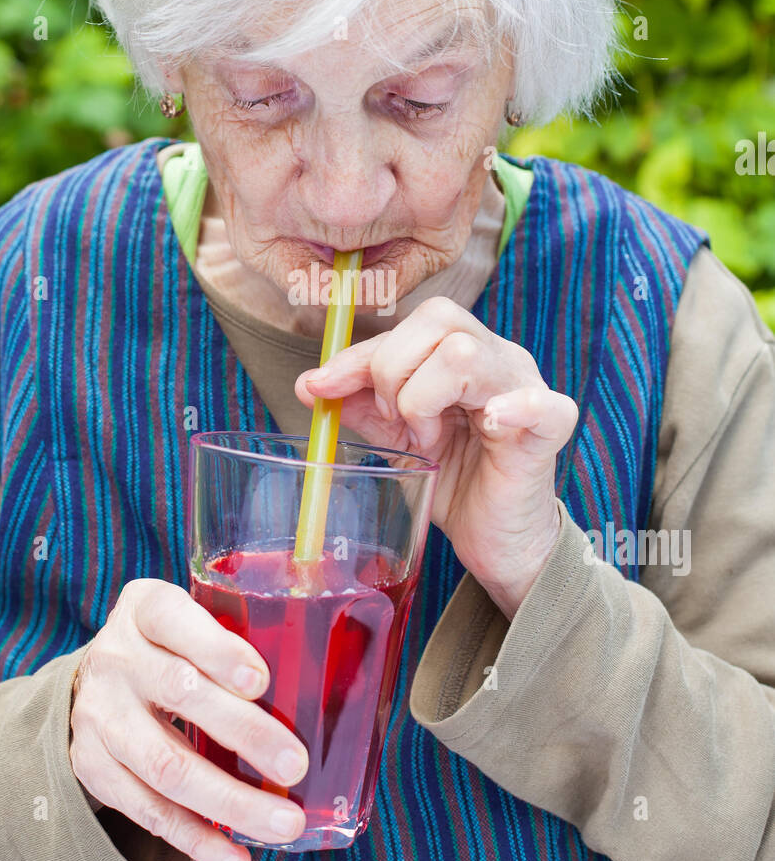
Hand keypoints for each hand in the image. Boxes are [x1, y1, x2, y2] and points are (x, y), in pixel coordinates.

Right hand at [69, 578, 308, 860]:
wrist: (96, 679)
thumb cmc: (171, 646)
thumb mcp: (191, 621)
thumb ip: (236, 638)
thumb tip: (323, 682)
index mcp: (145, 610)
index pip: (174, 620)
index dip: (217, 651)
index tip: (261, 681)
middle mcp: (116, 659)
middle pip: (179, 694)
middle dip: (243, 733)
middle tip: (295, 765)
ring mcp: (100, 717)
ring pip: (166, 765)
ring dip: (229, 800)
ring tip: (283, 823)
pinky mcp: (95, 768)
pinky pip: (148, 811)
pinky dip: (196, 837)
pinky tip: (236, 856)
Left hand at [294, 295, 577, 618]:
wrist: (496, 541)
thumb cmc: (456, 482)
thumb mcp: (399, 438)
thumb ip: (364, 406)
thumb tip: (310, 384)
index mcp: (465, 351)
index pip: (412, 325)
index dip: (360, 354)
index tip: (321, 387)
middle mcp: (499, 358)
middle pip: (438, 320)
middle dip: (392, 371)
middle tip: (396, 422)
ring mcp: (528, 387)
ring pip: (463, 354)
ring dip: (426, 400)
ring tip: (428, 440)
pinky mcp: (550, 428)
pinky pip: (539, 403)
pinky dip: (511, 409)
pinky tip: (490, 424)